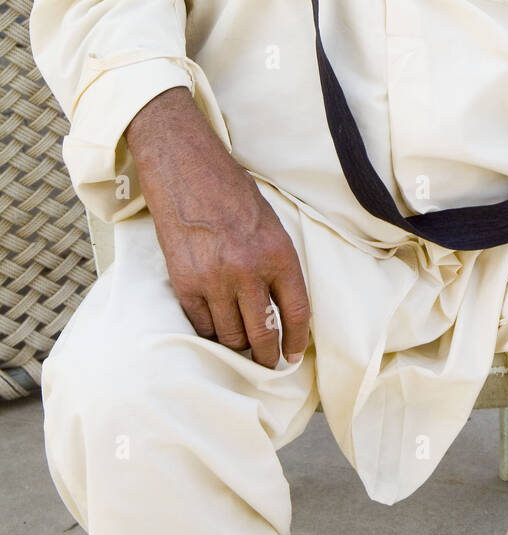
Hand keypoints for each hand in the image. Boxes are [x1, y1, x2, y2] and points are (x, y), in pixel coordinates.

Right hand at [125, 87, 309, 367]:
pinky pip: (202, 326)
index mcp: (278, 253)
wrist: (186, 170)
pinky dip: (211, 332)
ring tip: (243, 347)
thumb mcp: (271, 224)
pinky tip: (217, 329)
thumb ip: (278, 264)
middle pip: (263, 334)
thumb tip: (283, 308)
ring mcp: (213, 280)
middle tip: (269, 364)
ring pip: (230, 336)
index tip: (293, 355)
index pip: (296, 313)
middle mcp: (248, 271)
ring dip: (238, 346)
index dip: (296, 341)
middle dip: (268, 355)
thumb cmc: (232, 192)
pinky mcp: (184, 283)